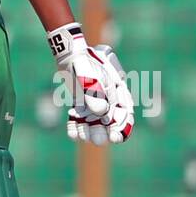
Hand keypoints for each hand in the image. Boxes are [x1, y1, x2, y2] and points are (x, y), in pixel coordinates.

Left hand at [47, 23, 134, 145]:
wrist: (71, 56)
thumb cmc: (86, 63)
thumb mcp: (90, 76)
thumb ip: (95, 92)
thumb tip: (101, 112)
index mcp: (119, 94)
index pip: (125, 115)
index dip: (122, 129)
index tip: (115, 137)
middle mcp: (108, 102)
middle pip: (109, 123)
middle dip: (104, 133)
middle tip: (98, 140)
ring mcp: (94, 104)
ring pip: (94, 123)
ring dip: (89, 132)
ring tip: (83, 136)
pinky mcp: (81, 105)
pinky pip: (80, 119)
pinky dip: (76, 127)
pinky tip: (72, 133)